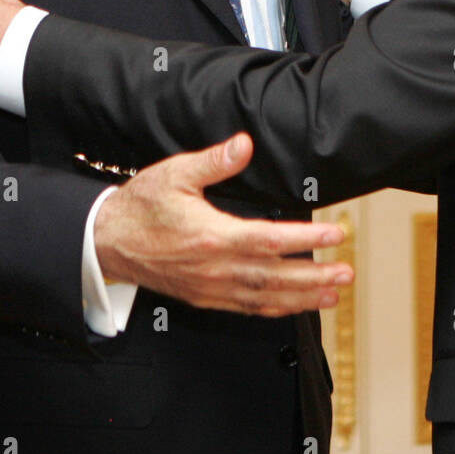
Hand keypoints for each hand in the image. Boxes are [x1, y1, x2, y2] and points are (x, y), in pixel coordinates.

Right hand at [94, 133, 352, 314]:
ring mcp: (210, 288)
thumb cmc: (141, 206)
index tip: (336, 234)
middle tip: (346, 272)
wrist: (107, 242)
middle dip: (315, 276)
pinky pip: (246, 308)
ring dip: (302, 298)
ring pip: (264, 298)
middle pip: (275, 277)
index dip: (307, 239)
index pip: (271, 240)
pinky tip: (295, 306)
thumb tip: (244, 144)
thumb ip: (214, 161)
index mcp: (212, 236)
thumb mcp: (175, 174)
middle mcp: (215, 268)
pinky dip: (275, 309)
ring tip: (333, 294)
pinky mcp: (204, 298)